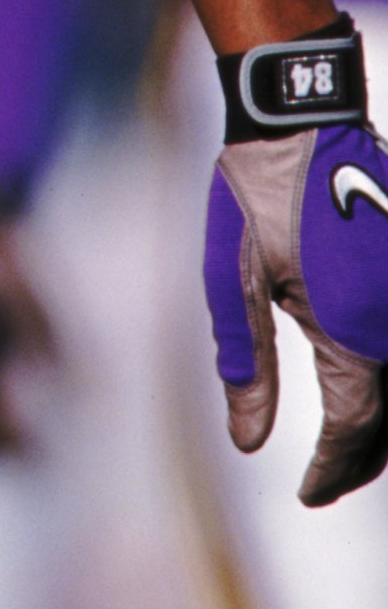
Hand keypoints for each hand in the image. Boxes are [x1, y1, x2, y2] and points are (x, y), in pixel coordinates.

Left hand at [208, 124, 387, 504]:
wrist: (300, 114)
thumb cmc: (256, 192)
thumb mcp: (234, 278)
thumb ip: (246, 365)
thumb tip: (246, 443)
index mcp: (354, 332)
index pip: (355, 431)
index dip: (332, 471)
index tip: (307, 494)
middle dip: (362, 458)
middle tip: (325, 481)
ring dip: (384, 421)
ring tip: (349, 447)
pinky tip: (369, 383)